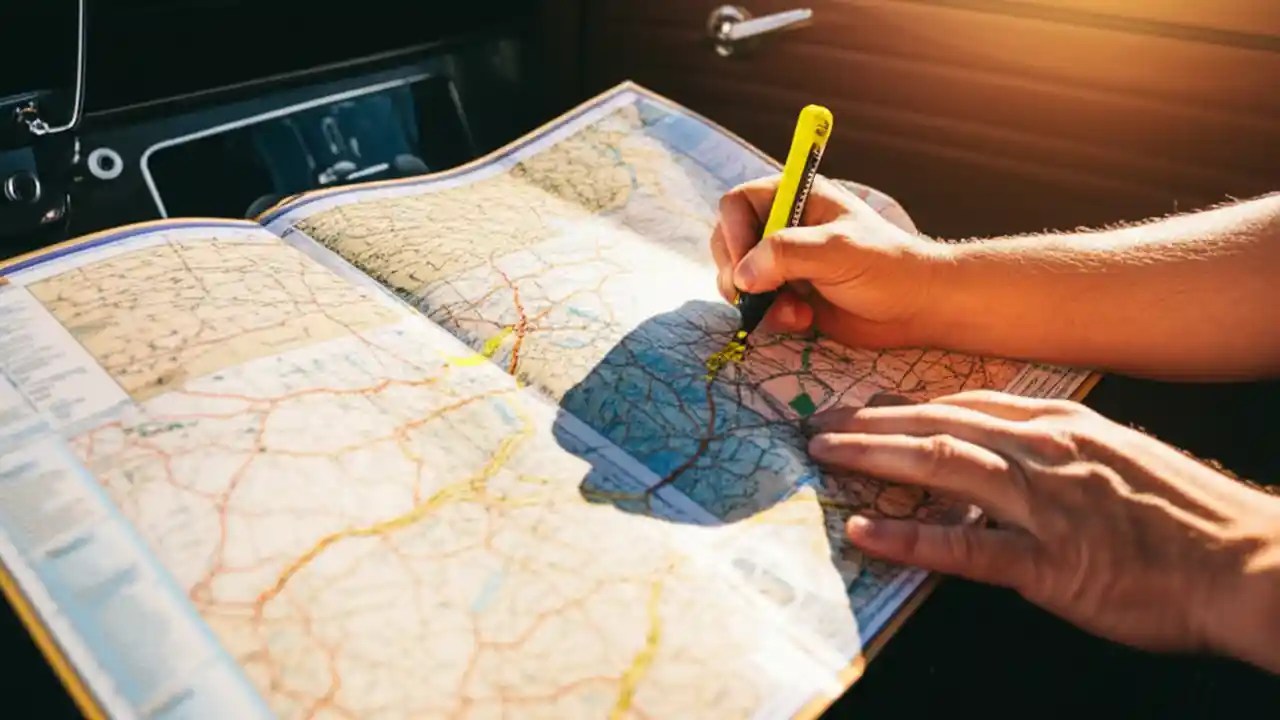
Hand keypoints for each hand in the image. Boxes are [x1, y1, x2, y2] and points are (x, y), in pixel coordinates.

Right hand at [709, 175, 942, 347]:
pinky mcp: (789, 295)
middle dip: (738, 274)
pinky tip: (803, 321)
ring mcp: (784, 263)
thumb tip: (742, 275)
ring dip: (756, 301)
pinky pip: (758, 305)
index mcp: (796, 198)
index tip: (745, 267)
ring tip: (792, 312)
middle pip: (729, 242)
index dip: (733, 234)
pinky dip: (771, 316)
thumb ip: (785, 254)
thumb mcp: (837, 250)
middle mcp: (785, 226)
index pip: (737, 205)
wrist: (918, 308)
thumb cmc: (886, 266)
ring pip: (739, 279)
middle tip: (754, 295)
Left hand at [806, 390, 1279, 672]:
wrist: (1248, 562)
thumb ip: (1053, 450)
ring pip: (939, 465)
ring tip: (824, 456)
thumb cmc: (1183, 514)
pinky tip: (863, 533)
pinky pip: (964, 547)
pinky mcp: (1050, 563)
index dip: (904, 406)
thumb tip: (997, 455)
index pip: (963, 403)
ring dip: (873, 457)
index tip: (862, 408)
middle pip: (937, 424)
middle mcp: (1044, 451)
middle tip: (819, 425)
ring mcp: (1045, 504)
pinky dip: (908, 537)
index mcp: (1059, 423)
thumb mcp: (1114, 457)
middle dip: (871, 422)